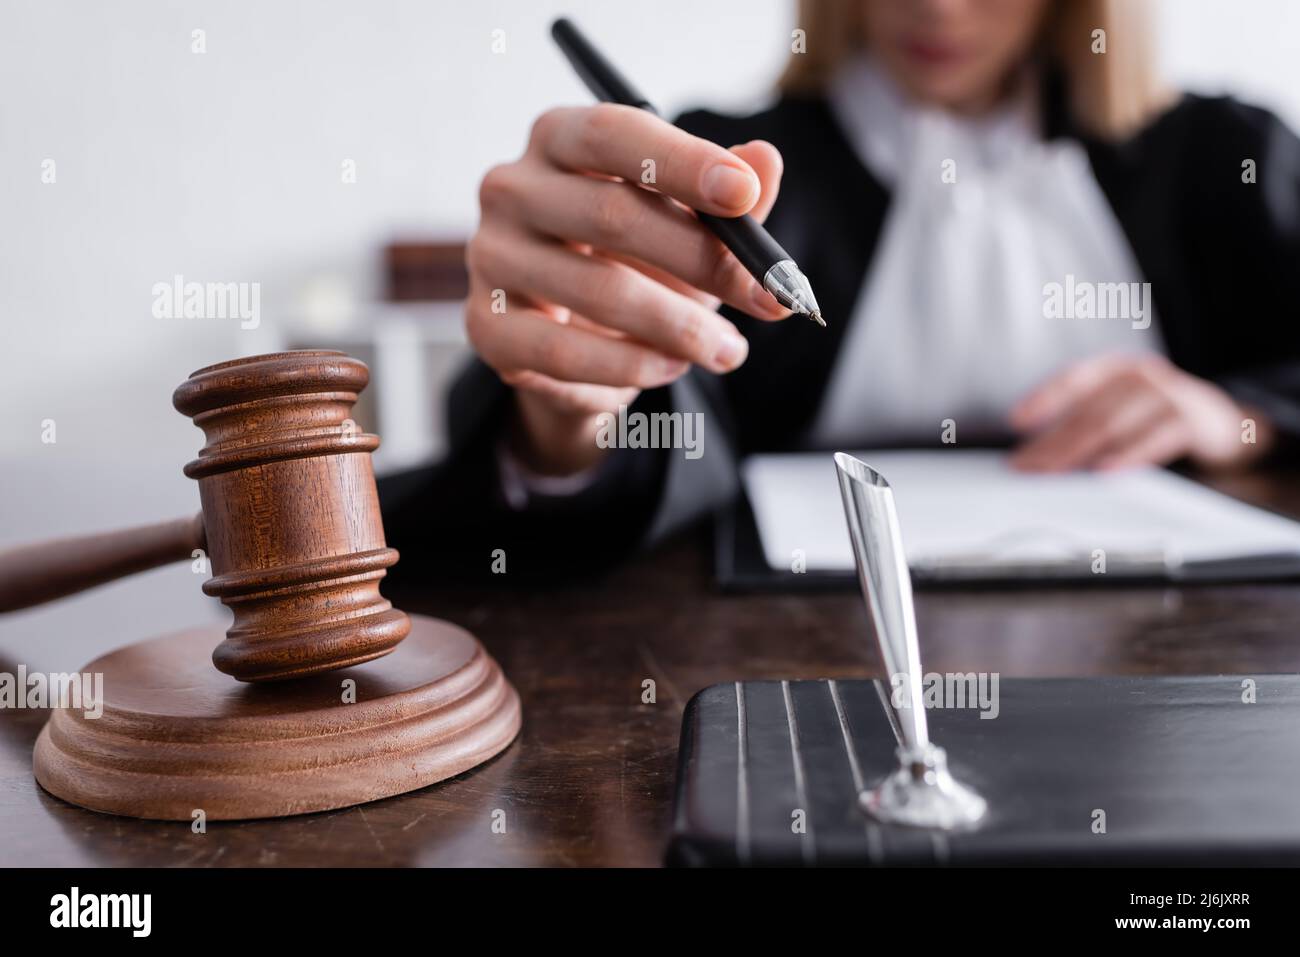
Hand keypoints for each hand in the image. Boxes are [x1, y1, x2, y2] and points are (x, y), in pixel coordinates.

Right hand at [465, 104, 789, 474]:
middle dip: (703, 260)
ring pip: (598, 291)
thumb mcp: (691, 226)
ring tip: (728, 350)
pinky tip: (672, 367)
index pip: (614, 133)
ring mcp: (491, 257)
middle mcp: (511, 188)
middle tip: (768, 298)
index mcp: (559, 139)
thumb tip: (765, 162)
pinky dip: (631, 366)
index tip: (744, 196)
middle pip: (610, 214)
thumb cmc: (636, 262)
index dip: (681, 162)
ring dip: (680, 327)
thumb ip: (728, 197)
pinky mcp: (486, 327)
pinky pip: (564, 352)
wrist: (577, 344)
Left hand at [1009, 354, 1274, 471]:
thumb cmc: (1157, 418)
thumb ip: (1087, 424)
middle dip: (1052, 441)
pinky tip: (1106, 470)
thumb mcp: (1123, 411)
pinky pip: (1156, 438)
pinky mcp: (1192, 420)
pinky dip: (1129, 454)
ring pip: (1115, 423)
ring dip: (1079, 451)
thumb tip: (1036, 453)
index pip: (1074, 379)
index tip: (1015, 420)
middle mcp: (1140, 375)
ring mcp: (1167, 395)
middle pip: (1088, 410)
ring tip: (1052, 472)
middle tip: (1025, 467)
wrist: (1224, 423)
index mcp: (1117, 369)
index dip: (1044, 398)